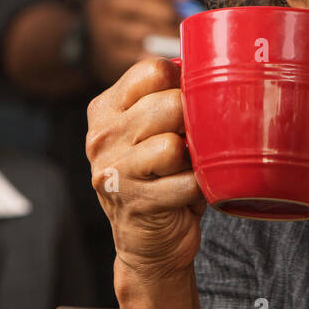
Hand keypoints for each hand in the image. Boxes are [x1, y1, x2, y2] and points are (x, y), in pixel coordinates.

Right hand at [84, 0, 200, 87]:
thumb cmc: (131, 10)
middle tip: (190, 21)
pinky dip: (157, 54)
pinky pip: (138, 55)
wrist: (99, 41)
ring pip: (143, 33)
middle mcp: (101, 4)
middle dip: (171, 14)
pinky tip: (168, 54)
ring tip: (182, 37)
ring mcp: (102, 32)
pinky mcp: (108, 57)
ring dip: (167, 36)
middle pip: (143, 6)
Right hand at [86, 57, 206, 282]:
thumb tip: (207, 65)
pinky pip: (186, 183)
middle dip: (194, 120)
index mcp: (105, 109)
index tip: (192, 101)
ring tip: (190, 168)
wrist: (149, 243)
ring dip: (194, 158)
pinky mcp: (134, 202)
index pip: (152, 71)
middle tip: (197, 140)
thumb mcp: (152, 131)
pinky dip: (200, 188)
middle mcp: (102, 136)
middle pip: (167, 104)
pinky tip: (192, 193)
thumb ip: (165, 98)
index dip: (183, 83)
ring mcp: (114, 171)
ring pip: (173, 145)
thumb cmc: (161, 178)